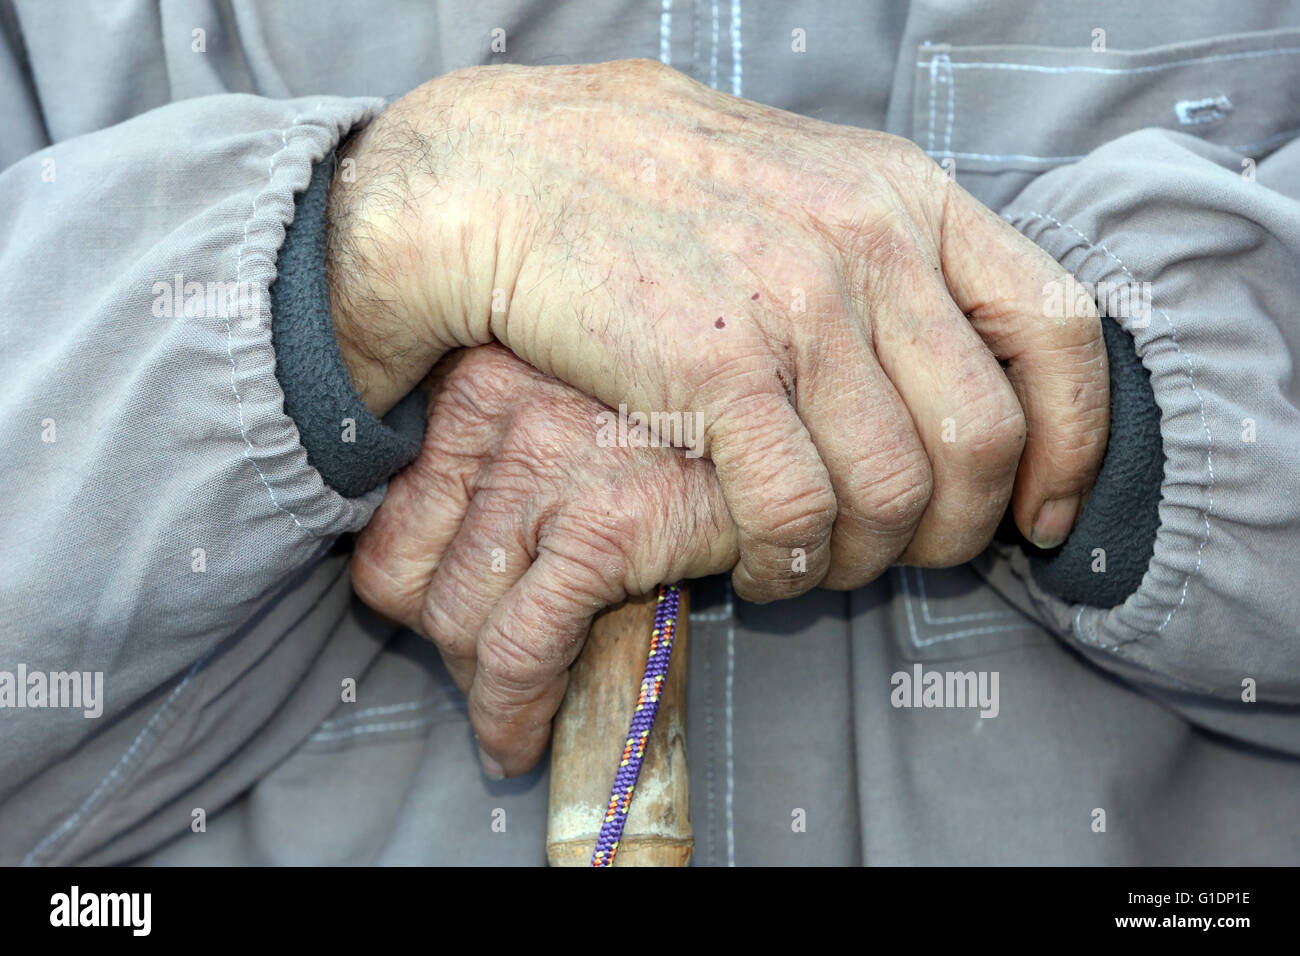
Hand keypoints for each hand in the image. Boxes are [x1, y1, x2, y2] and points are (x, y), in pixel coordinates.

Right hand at [329, 59, 1107, 601]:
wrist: (503, 175)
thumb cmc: (646, 192)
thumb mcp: (801, 185)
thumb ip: (888, 263)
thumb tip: (953, 372)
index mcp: (907, 196)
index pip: (1057, 329)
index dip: (1072, 442)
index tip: (1043, 511)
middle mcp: (871, 247)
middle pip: (983, 441)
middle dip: (955, 531)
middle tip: (897, 552)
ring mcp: (796, 307)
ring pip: (895, 494)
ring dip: (861, 559)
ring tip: (813, 558)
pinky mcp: (717, 370)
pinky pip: (799, 514)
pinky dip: (791, 562)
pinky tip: (760, 559)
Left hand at [351, 343, 735, 776]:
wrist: (802, 416)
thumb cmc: (690, 428)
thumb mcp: (578, 413)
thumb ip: (511, 461)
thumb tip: (460, 570)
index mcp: (479, 379)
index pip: (392, 514)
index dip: (417, 590)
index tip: (455, 624)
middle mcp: (496, 404)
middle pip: (409, 573)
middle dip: (447, 646)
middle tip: (492, 677)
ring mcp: (547, 461)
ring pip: (455, 618)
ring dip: (479, 688)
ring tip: (514, 712)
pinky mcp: (606, 520)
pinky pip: (521, 649)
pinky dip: (512, 713)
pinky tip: (523, 743)